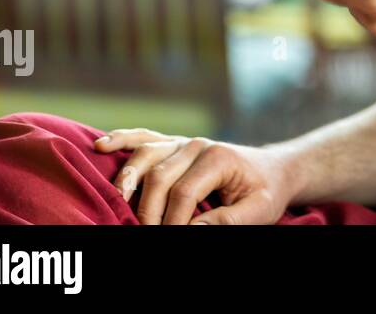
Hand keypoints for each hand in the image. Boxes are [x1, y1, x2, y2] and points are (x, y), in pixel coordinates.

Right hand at [93, 128, 297, 224]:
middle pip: (158, 177)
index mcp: (218, 158)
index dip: (172, 220)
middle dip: (147, 209)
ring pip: (146, 155)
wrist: (273, 170)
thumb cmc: (266, 191)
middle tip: (144, 233)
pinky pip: (146, 138)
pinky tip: (102, 145)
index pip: (183, 192)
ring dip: (126, 178)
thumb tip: (190, 229)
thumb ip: (227, 220)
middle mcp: (197, 145)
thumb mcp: (259, 210)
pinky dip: (124, 139)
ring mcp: (184, 143)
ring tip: (115, 198)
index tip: (168, 237)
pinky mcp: (174, 145)